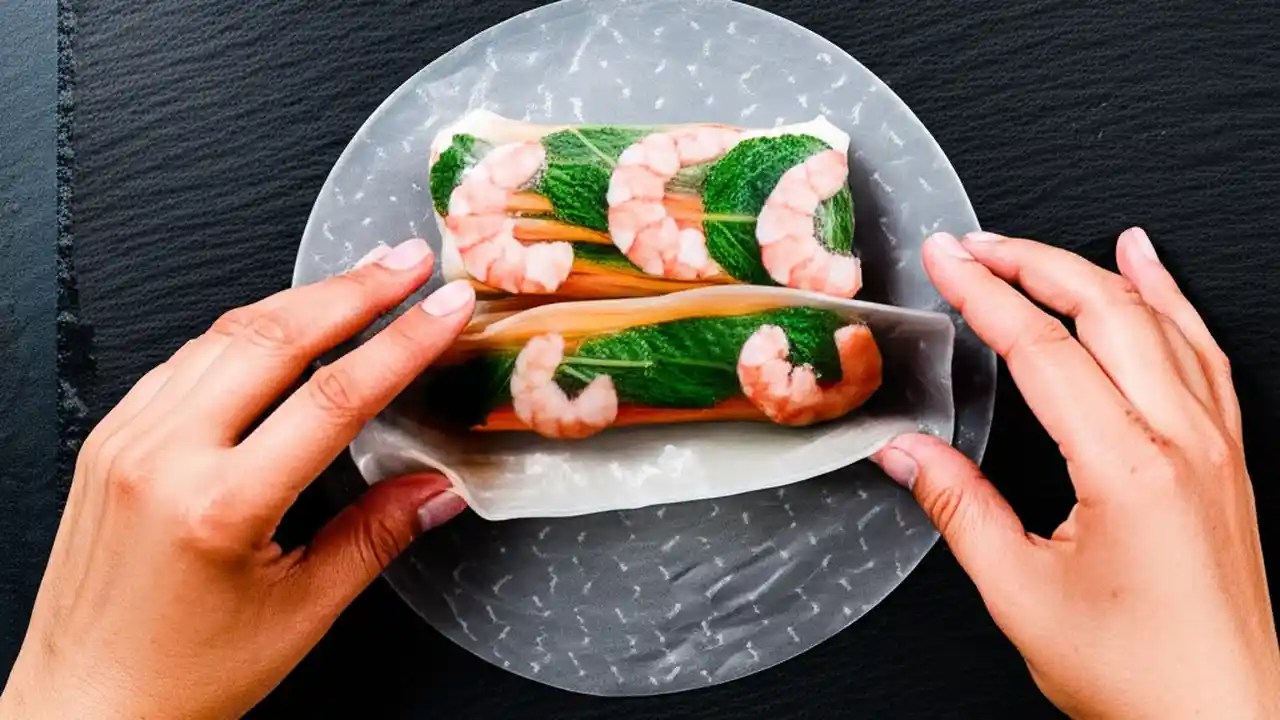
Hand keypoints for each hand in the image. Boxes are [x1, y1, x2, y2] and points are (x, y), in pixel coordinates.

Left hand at [0, 239, 475, 718]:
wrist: (85, 706)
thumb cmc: (184, 677)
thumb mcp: (302, 611)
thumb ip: (377, 535)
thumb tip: (440, 487)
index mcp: (220, 506)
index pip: (334, 397)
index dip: (402, 343)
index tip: (446, 307)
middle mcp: (163, 457)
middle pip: (275, 337)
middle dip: (353, 289)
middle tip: (407, 262)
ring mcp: (127, 440)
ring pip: (226, 334)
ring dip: (300, 300)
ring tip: (360, 282)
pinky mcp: (111, 438)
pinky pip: (186, 360)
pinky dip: (245, 333)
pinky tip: (283, 328)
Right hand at [873, 229, 1279, 717]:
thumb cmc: (1140, 677)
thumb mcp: (1021, 594)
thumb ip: (959, 509)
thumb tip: (906, 453)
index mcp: (1126, 469)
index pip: (1043, 350)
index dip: (985, 295)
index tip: (945, 260)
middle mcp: (1182, 442)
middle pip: (1106, 310)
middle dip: (1031, 262)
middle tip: (974, 245)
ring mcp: (1214, 445)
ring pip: (1160, 319)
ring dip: (1093, 269)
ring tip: (1038, 242)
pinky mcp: (1227, 460)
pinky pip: (1204, 353)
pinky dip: (1172, 299)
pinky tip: (1151, 271)